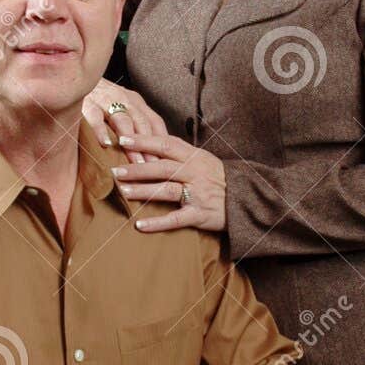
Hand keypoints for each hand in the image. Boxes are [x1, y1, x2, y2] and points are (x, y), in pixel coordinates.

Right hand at [82, 78, 167, 164]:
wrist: (74, 78)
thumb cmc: (100, 98)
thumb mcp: (121, 107)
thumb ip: (134, 124)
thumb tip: (149, 151)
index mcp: (135, 101)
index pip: (154, 122)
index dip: (161, 142)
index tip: (165, 161)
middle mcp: (124, 98)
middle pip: (142, 124)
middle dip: (149, 147)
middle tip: (153, 167)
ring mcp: (106, 100)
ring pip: (123, 122)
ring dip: (131, 143)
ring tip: (135, 161)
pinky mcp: (87, 103)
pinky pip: (96, 118)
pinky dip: (101, 131)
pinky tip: (106, 145)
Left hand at [111, 132, 226, 232]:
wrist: (249, 199)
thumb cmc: (220, 179)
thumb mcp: (203, 160)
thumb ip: (180, 154)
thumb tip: (151, 145)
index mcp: (194, 156)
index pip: (165, 144)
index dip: (143, 141)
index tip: (122, 139)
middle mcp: (195, 172)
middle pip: (161, 167)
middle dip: (136, 168)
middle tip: (114, 171)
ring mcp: (198, 193)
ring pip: (166, 190)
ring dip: (143, 191)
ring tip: (122, 192)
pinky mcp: (201, 214)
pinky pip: (176, 219)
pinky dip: (158, 223)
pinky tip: (140, 225)